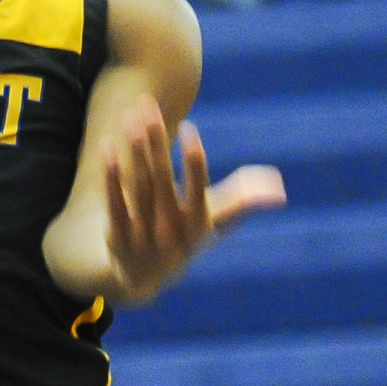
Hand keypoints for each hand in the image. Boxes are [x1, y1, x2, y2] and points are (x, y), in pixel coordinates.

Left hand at [103, 95, 284, 304]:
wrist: (142, 280)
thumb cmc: (185, 239)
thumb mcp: (214, 224)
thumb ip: (242, 201)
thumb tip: (279, 187)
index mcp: (198, 226)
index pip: (198, 190)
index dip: (193, 161)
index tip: (189, 128)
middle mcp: (170, 231)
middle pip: (162, 180)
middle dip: (155, 141)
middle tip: (147, 105)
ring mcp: (143, 235)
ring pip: (138, 187)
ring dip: (133, 150)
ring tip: (130, 115)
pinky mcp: (117, 235)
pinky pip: (113, 201)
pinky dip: (111, 175)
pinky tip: (107, 145)